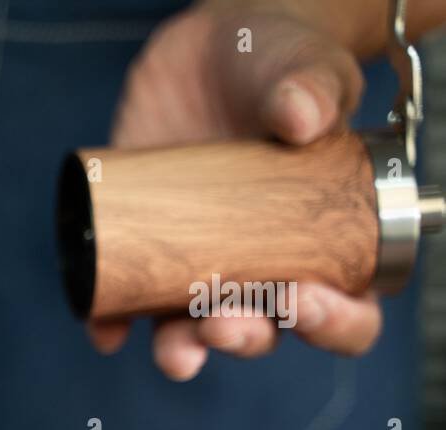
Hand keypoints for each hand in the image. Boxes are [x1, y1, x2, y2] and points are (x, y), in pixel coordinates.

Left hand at [97, 4, 377, 379]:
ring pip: (193, 336)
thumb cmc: (280, 70)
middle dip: (242, 338)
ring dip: (182, 350)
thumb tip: (300, 118)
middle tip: (221, 319)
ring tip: (175, 346)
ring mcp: (201, 270)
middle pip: (264, 334)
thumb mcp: (307, 70)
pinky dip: (110, 322)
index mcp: (330, 249)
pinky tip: (105, 327)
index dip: (332, 323)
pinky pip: (123, 306)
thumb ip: (314, 89)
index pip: (347, 314)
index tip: (303, 296)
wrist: (212, 56)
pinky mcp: (145, 253)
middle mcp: (265, 275)